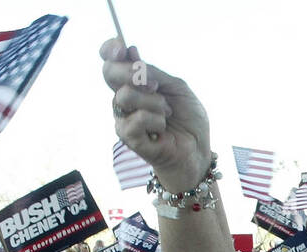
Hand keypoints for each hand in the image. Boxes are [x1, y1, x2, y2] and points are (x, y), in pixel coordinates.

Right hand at [101, 39, 211, 193]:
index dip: (110, 49)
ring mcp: (124, 118)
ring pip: (125, 96)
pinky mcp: (129, 138)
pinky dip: (155, 120)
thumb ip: (154, 72)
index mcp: (134, 83)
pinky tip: (163, 128)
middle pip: (109, 73)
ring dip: (153, 102)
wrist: (197, 149)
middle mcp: (124, 99)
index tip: (121, 48)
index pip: (110, 61)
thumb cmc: (187, 119)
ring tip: (167, 112)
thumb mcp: (176, 87)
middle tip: (155, 86)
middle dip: (132, 73)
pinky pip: (135, 120)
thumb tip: (131, 52)